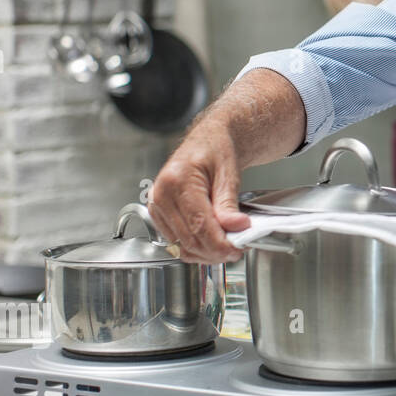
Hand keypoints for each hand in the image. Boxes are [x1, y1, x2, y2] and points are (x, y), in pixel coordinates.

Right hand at [148, 128, 249, 263]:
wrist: (207, 142)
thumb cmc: (216, 151)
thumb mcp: (228, 174)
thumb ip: (229, 203)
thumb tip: (236, 227)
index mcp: (177, 181)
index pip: (198, 226)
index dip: (220, 244)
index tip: (238, 249)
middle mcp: (161, 195)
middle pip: (188, 240)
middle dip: (215, 252)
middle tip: (237, 250)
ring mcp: (157, 206)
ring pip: (181, 245)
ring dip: (205, 253)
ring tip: (228, 245)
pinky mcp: (159, 214)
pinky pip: (176, 240)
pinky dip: (196, 246)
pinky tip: (212, 241)